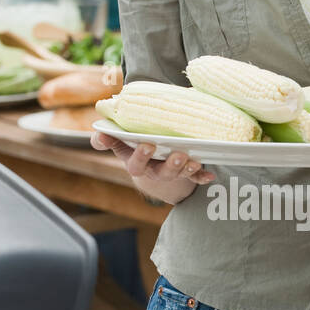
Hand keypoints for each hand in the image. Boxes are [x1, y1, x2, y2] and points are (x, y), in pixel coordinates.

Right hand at [90, 130, 215, 190]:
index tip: (147, 145)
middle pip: (155, 172)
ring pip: (174, 174)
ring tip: (192, 159)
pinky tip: (209, 175)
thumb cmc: (136, 141)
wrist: (153, 160)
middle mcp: (150, 169)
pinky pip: (193, 178)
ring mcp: (168, 173)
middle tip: (176, 152)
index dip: (138, 156)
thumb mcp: (122, 137)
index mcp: (134, 159)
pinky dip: (201, 176)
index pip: (133, 162)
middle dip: (164, 164)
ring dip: (183, 168)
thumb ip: (111, 132)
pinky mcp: (184, 174)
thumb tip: (99, 131)